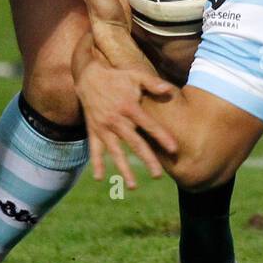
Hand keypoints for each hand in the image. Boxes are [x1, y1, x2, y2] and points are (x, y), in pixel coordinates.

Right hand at [75, 56, 177, 186]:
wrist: (89, 77)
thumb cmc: (117, 77)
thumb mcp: (136, 76)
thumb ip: (153, 84)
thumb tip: (170, 90)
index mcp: (129, 107)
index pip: (148, 124)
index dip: (161, 136)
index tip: (174, 149)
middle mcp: (116, 120)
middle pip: (134, 143)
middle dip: (147, 160)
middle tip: (158, 175)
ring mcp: (103, 127)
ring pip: (115, 152)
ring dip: (124, 169)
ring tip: (133, 186)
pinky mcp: (93, 131)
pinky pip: (94, 150)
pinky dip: (96, 163)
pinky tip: (100, 178)